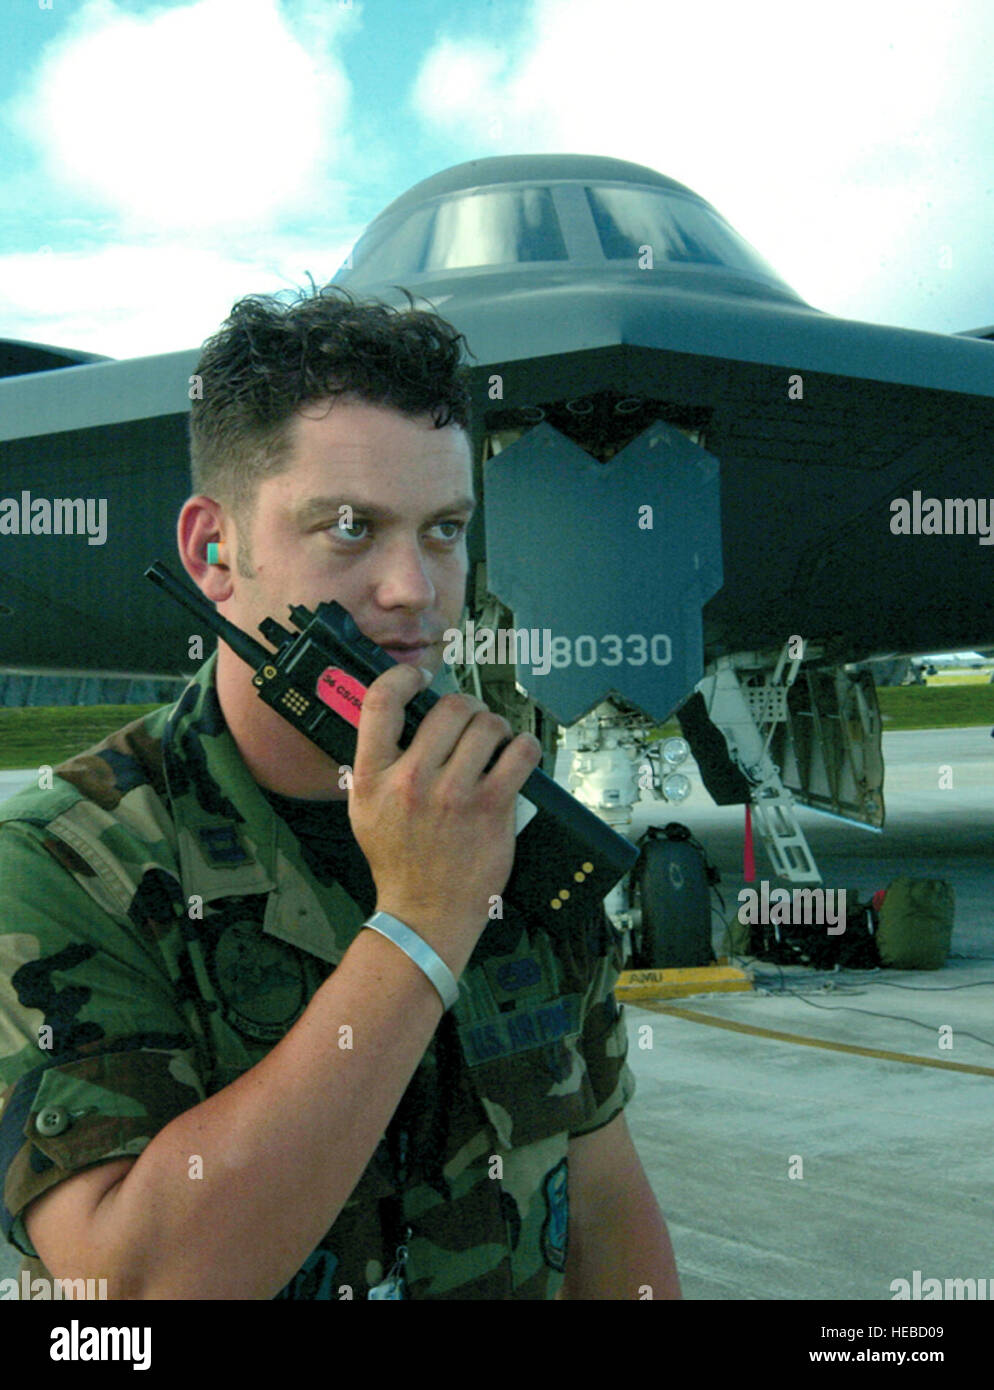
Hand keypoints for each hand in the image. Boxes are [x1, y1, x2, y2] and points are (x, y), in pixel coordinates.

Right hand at [348, 665, 541, 972]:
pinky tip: (517, 754)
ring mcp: (453, 795)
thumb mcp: (363, 808)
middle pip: (450, 708)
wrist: (424, 913)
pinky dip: (523, 747)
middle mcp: (410, 781)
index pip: (380, 702)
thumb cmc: (398, 859)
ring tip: (494, 742)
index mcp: (372, 777)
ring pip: (487, 725)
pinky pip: (520, 753)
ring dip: (496, 727)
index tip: (422, 679)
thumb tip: (400, 712)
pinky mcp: (491, 809)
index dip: (404, 677)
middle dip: (467, 708)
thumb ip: (375, 760)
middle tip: (471, 722)